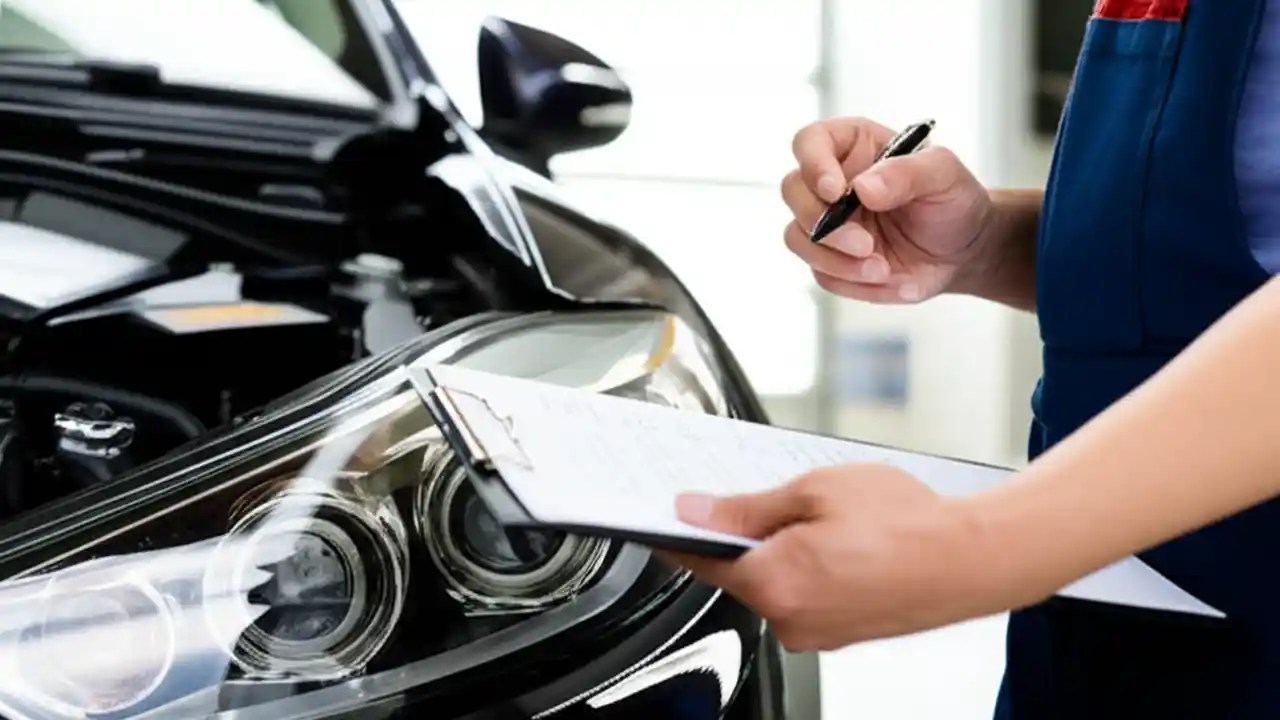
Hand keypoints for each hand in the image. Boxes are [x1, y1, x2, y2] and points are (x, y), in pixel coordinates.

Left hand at [661, 465, 1024, 651]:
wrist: (971, 560)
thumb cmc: (905, 522)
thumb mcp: (815, 490)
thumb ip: (746, 507)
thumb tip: (695, 512)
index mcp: (773, 583)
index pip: (700, 560)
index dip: (680, 534)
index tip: (664, 518)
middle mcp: (788, 620)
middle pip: (739, 572)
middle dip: (748, 536)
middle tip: (783, 501)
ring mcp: (815, 634)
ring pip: (774, 585)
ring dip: (783, 554)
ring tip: (829, 522)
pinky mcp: (838, 635)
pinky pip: (804, 598)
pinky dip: (809, 572)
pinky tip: (842, 546)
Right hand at [782, 117, 994, 302]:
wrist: (964, 250)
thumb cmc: (953, 201)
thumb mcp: (944, 175)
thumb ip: (908, 173)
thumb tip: (864, 188)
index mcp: (852, 146)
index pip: (810, 142)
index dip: (813, 164)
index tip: (836, 191)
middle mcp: (832, 182)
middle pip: (793, 191)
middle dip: (822, 223)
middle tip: (863, 243)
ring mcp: (828, 223)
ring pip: (798, 238)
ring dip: (836, 261)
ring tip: (881, 268)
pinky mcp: (833, 260)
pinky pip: (823, 275)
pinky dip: (854, 284)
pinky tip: (889, 279)